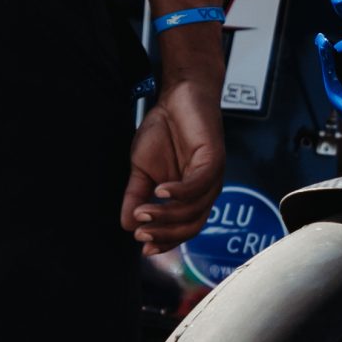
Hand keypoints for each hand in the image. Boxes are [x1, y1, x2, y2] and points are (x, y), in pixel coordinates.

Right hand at [121, 52, 225, 252]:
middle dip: (165, 234)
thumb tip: (127, 224)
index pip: (183, 228)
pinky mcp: (214, 158)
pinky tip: (160, 191)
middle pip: (191, 225)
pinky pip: (199, 183)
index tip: (142, 247)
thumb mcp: (142, 168)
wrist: (178, 95)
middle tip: (140, 234)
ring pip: (195, 208)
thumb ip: (136, 195)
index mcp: (191, 196)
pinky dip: (179, 191)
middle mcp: (205, 191)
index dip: (165, 241)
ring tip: (144, 213)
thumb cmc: (163, 131)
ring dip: (167, 215)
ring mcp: (212, 176)